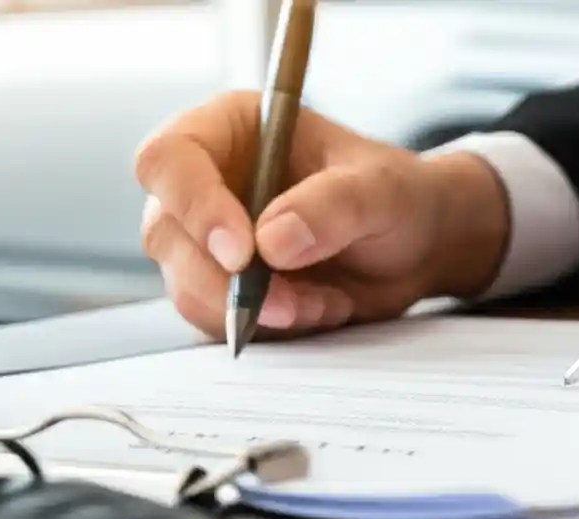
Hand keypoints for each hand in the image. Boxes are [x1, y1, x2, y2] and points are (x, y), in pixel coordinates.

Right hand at [133, 91, 508, 339]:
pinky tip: (315, 309)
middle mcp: (204, 182)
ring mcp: (203, 240)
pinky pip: (214, 321)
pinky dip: (265, 329)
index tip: (242, 253)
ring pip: (185, 287)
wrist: (412, 249)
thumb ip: (334, 204)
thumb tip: (271, 241)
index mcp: (228, 129)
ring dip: (253, 310)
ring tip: (323, 301)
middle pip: (166, 234)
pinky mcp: (217, 289)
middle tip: (290, 303)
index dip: (193, 206)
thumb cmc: (395, 197)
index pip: (169, 160)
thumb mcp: (382, 189)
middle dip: (225, 281)